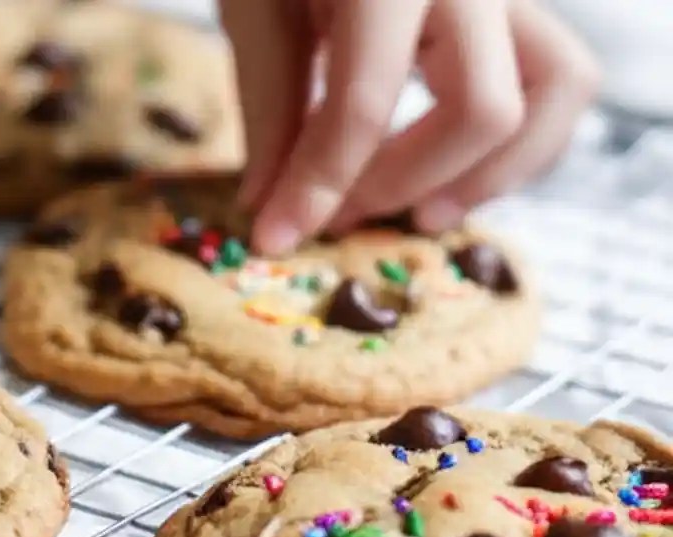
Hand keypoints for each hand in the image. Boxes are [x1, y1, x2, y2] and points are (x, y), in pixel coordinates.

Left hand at [220, 0, 600, 254]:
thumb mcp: (256, 8)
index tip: (276, 236)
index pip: (363, 102)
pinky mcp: (519, 9)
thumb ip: (270, 105)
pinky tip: (446, 177)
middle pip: (482, 110)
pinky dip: (516, 146)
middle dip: (401, 183)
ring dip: (489, 174)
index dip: (316, 185)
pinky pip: (559, 81)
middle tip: (337, 216)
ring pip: (555, 93)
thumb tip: (269, 207)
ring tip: (418, 212)